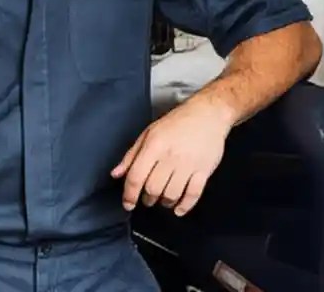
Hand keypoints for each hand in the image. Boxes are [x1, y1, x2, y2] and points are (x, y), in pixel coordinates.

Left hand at [111, 97, 235, 215]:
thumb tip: (116, 174)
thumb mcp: (148, 133)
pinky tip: (178, 209)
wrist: (207, 115)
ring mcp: (189, 165)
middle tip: (146, 199)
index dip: (129, 194)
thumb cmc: (176, 123)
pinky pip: (194, 194)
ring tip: (162, 200)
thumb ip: (131, 156)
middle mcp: (170, 157)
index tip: (127, 204)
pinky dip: (185, 205)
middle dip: (147, 198)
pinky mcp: (205, 171)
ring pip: (172, 194)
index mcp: (154, 147)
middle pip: (154, 188)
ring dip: (164, 202)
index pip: (137, 176)